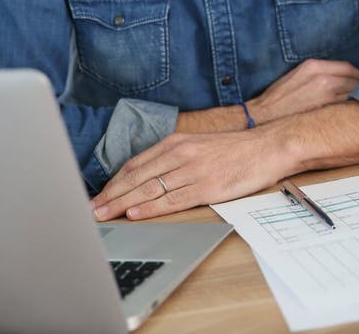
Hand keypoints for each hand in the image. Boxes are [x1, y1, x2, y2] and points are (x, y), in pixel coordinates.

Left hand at [91, 122, 295, 221]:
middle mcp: (180, 153)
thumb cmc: (234, 150)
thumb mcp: (198, 146)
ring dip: (123, 203)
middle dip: (111, 195)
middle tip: (92, 210)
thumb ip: (173, 158)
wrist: (266, 147)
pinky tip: (136, 213)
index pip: (136, 164)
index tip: (99, 196)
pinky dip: (151, 208)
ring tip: (105, 214)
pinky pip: (173, 199)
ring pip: (150, 188)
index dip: (114, 182)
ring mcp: (192, 170)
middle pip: (137, 177)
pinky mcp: (206, 186)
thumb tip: (148, 177)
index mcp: (176, 143)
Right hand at [249, 58, 358, 123]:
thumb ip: (320, 73)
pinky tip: (355, 120)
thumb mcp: (297, 76)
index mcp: (315, 66)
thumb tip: (341, 79)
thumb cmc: (278, 100)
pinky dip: (355, 114)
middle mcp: (324, 79)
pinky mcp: (327, 114)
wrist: (261, 118)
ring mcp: (327, 97)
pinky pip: (349, 111)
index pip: (351, 69)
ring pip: (357, 97)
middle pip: (358, 82)